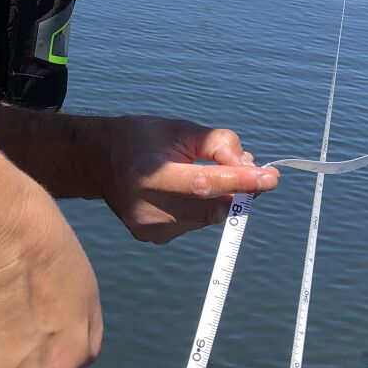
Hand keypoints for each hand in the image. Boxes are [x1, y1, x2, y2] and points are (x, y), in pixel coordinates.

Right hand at [98, 115, 278, 242]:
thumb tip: (251, 167)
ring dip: (221, 198)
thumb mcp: (178, 128)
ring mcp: (148, 228)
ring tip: (207, 173)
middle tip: (254, 173)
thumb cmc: (141, 139)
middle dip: (239, 191)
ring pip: (207, 217)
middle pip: (210, 207)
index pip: (202, 184)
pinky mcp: (152, 238)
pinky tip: (186, 192)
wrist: (98, 161)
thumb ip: (217, 144)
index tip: (270, 178)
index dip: (239, 182)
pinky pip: (194, 224)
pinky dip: (203, 208)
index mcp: (148, 174)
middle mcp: (146, 207)